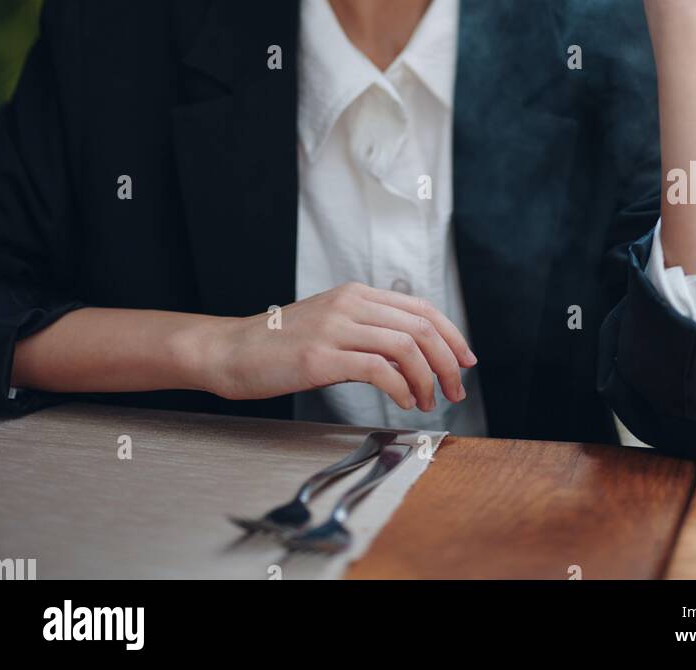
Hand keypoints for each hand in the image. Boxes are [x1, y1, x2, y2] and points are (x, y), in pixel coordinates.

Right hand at [205, 282, 476, 412]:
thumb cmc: (280, 346)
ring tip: (429, 401)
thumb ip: (368, 333)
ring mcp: (335, 327)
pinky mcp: (321, 356)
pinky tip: (404, 401)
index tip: (465, 361)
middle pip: (421, 325)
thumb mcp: (330, 326)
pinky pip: (378, 368)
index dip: (451, 335)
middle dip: (448, 361)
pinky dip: (401, 387)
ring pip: (406, 345)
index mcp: (355, 294)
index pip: (421, 308)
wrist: (230, 350)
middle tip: (455, 389)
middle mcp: (350, 303)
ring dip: (428, 378)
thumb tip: (412, 357)